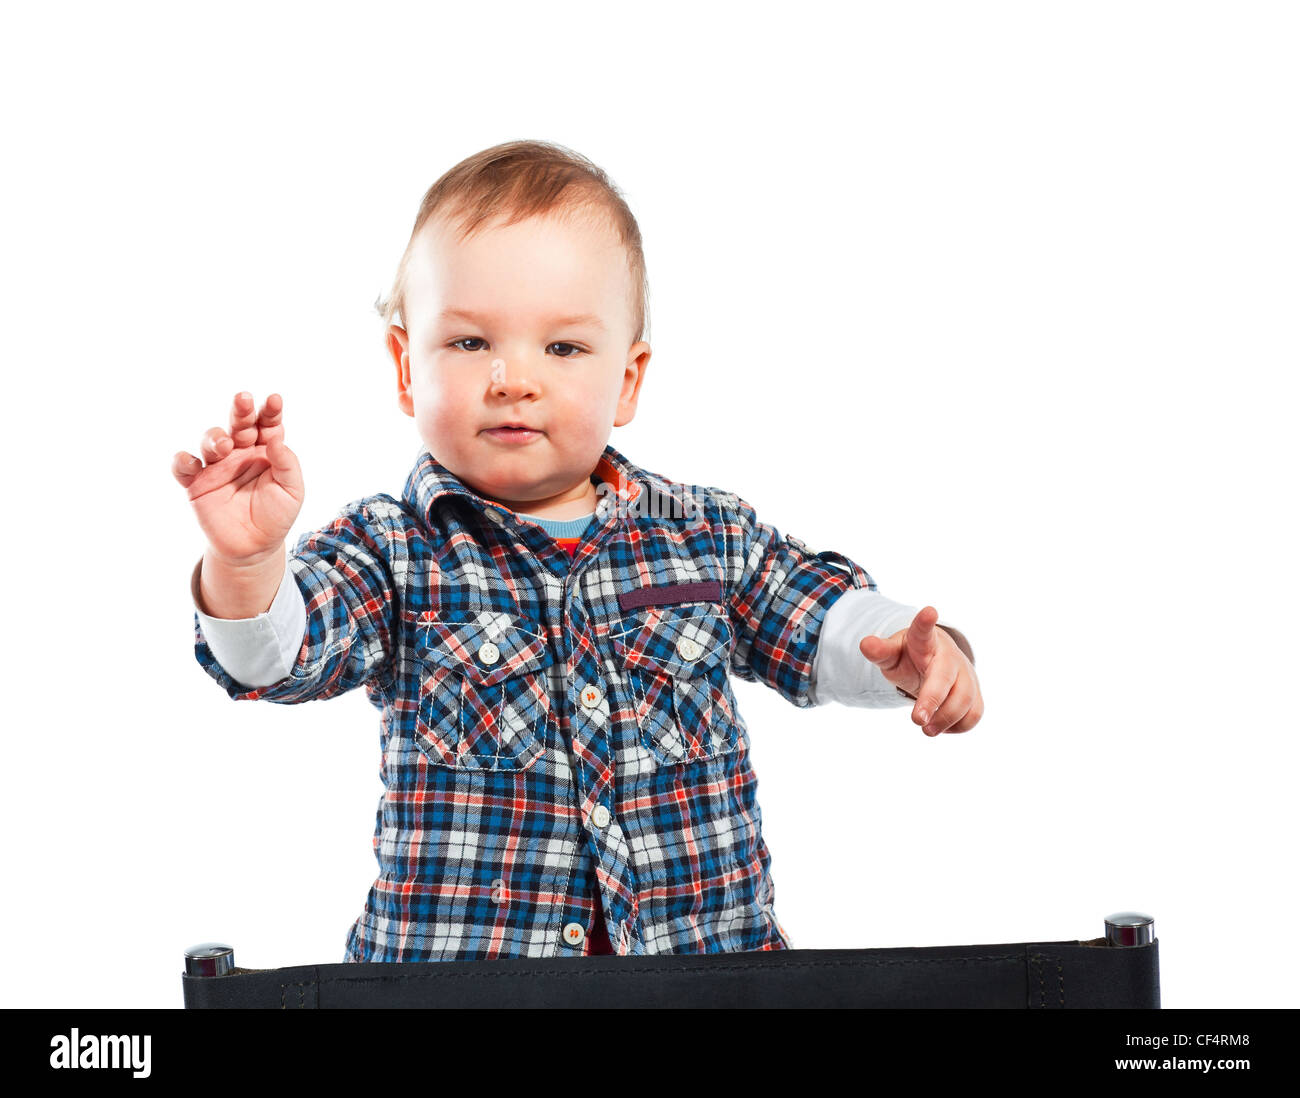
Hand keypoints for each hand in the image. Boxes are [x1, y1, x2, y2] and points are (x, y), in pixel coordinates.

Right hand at [171, 391, 303, 561]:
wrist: (254, 546)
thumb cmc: (277, 514)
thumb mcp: (292, 491)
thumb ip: (287, 464)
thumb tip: (276, 439)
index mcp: (265, 449)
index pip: (268, 424)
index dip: (270, 411)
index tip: (274, 400)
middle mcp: (240, 452)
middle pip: (239, 424)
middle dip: (241, 410)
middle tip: (243, 399)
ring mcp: (217, 466)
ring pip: (211, 440)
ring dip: (215, 437)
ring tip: (224, 444)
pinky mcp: (197, 484)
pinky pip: (184, 467)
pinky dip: (183, 461)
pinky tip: (192, 461)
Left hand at [859, 606, 982, 736]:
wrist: (933, 662)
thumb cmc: (909, 657)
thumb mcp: (892, 654)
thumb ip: (880, 651)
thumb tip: (865, 644)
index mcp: (924, 643)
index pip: (923, 631)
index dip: (925, 623)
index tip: (929, 612)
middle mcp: (949, 657)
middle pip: (945, 677)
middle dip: (932, 699)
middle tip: (917, 720)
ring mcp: (966, 675)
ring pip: (965, 698)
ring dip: (945, 718)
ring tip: (926, 730)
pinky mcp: (975, 693)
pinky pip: (975, 712)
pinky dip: (960, 726)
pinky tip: (942, 728)